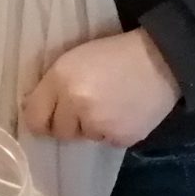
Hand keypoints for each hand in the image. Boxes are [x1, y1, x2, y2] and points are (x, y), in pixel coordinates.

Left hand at [22, 31, 180, 148]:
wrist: (162, 59)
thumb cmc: (114, 54)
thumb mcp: (75, 59)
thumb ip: (51, 86)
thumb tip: (33, 112)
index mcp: (61, 80)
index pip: (34, 119)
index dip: (40, 118)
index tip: (47, 115)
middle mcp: (76, 105)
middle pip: (59, 132)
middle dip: (67, 122)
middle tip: (86, 104)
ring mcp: (98, 124)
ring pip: (83, 137)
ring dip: (90, 126)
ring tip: (109, 104)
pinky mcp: (120, 138)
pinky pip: (106, 141)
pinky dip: (111, 131)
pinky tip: (123, 112)